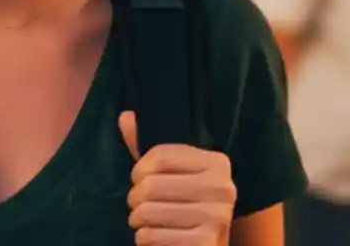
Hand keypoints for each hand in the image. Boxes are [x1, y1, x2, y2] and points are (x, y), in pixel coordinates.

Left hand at [119, 111, 236, 245]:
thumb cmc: (186, 207)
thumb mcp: (174, 175)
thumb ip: (151, 151)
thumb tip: (125, 116)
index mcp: (218, 163)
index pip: (161, 155)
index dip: (139, 169)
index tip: (138, 179)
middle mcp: (223, 188)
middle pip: (151, 185)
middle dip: (134, 198)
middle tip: (138, 206)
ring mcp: (217, 218)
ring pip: (147, 212)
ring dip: (137, 220)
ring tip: (144, 222)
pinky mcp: (205, 244)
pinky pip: (152, 236)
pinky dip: (143, 239)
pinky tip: (153, 237)